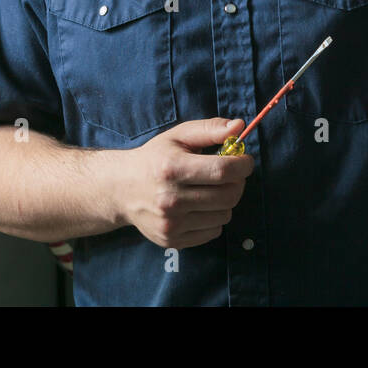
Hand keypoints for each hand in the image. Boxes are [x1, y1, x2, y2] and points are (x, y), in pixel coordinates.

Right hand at [118, 117, 253, 248]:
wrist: (121, 188)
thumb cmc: (155, 158)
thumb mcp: (179, 136)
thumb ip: (210, 129)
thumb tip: (239, 127)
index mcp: (172, 168)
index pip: (223, 171)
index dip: (243, 165)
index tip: (245, 160)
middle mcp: (170, 199)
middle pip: (228, 195)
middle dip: (238, 182)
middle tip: (230, 174)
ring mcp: (171, 223)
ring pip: (225, 215)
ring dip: (226, 201)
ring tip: (211, 190)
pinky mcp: (172, 240)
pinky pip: (214, 232)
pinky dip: (214, 218)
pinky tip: (201, 206)